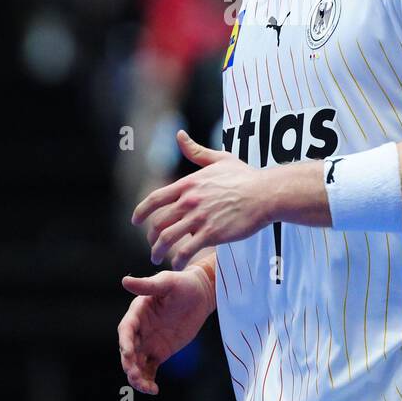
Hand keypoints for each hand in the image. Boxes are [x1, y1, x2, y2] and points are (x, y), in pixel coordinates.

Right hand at [118, 265, 214, 394]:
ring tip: (146, 388)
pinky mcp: (160, 353)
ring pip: (137, 364)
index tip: (128, 353)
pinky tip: (154, 390)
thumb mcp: (166, 282)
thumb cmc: (182, 284)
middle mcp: (140, 330)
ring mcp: (149, 343)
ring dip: (137, 377)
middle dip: (129, 364)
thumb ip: (147, 285)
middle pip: (128, 351)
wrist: (201, 294)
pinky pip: (150, 369)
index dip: (124, 342)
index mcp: (137, 313)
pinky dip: (149, 380)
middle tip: (135, 375)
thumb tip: (125, 280)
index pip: (126, 330)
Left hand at [131, 129, 271, 270]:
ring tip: (158, 258)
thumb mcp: (219, 159)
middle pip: (159, 222)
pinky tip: (178, 265)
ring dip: (158, 251)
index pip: (155, 199)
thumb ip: (196, 151)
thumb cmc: (245, 176)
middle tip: (153, 246)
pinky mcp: (212, 233)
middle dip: (151, 237)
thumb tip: (179, 135)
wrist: (265, 194)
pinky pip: (186, 251)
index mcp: (188, 184)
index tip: (136, 221)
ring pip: (168, 238)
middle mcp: (189, 200)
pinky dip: (178, 260)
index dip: (141, 211)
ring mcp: (199, 218)